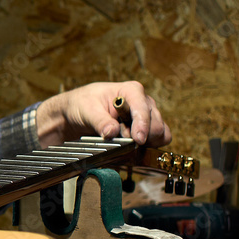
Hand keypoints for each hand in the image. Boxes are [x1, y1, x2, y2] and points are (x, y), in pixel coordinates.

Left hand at [35, 81, 171, 147]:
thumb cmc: (82, 104)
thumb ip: (100, 121)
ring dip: (145, 143)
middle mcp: (144, 102)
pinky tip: (131, 146)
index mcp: (131, 91)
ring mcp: (147, 116)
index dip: (142, 125)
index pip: (144, 109)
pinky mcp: (146, 129)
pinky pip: (158, 141)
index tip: (137, 139)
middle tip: (121, 139)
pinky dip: (147, 148)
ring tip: (124, 140)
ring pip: (161, 134)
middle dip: (142, 136)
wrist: (77, 112)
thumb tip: (112, 132)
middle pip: (157, 125)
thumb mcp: (86, 110)